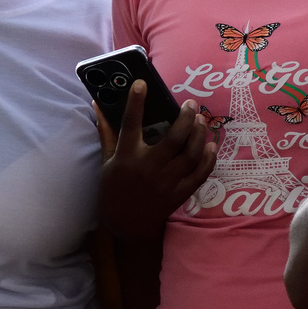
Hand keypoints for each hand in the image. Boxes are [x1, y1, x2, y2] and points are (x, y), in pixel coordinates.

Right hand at [96, 81, 217, 241]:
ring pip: (190, 153)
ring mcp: (166, 182)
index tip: (142, 83)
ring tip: (201, 120)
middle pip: (173, 138)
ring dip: (199, 134)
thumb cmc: (114, 190)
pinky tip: (210, 145)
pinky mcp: (180, 193)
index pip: (130, 124)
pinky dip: (208, 158)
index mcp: (127, 157)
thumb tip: (97, 104)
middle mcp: (148, 168)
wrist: (126, 225)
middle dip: (185, 117)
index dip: (136, 102)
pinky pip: (200, 173)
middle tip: (191, 104)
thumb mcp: (106, 162)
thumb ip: (106, 133)